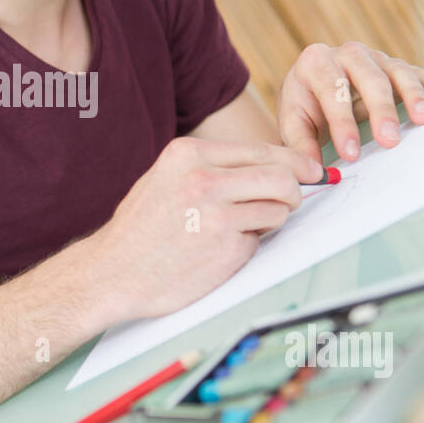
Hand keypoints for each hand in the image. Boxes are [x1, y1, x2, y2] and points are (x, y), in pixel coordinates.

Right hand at [93, 137, 322, 321]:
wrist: (112, 272)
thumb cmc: (141, 227)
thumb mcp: (167, 177)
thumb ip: (213, 166)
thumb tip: (272, 165)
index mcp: (189, 154)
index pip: (262, 150)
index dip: (294, 162)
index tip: (311, 171)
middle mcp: (204, 179)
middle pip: (282, 177)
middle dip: (295, 190)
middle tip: (291, 201)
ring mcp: (216, 215)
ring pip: (279, 209)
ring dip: (270, 220)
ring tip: (236, 228)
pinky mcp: (226, 249)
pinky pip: (260, 241)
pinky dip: (248, 245)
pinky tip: (218, 250)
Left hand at [276, 41, 423, 165]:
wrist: (315, 89)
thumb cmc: (305, 106)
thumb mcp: (294, 123)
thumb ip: (301, 144)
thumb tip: (315, 170)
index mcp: (315, 62)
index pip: (331, 90)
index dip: (342, 123)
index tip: (350, 154)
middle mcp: (347, 53)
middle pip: (368, 77)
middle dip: (380, 110)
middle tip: (389, 140)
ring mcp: (375, 57)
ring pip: (396, 71)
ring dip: (412, 95)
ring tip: (422, 119)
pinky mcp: (395, 66)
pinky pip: (416, 72)